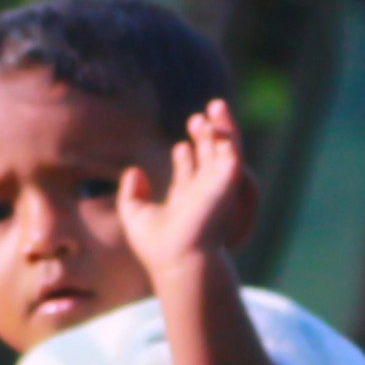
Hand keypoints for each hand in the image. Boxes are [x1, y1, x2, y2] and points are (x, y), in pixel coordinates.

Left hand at [115, 97, 257, 283]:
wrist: (178, 258)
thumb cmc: (157, 245)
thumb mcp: (135, 215)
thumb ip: (131, 193)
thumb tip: (134, 171)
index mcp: (186, 200)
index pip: (191, 175)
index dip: (186, 159)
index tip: (180, 147)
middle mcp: (204, 192)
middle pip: (209, 158)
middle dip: (206, 136)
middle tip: (197, 118)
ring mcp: (217, 187)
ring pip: (225, 150)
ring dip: (222, 128)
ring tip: (215, 106)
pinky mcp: (228, 182)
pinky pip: (232, 153)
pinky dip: (226, 137)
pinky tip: (215, 124)